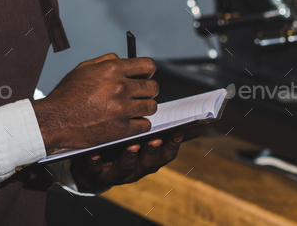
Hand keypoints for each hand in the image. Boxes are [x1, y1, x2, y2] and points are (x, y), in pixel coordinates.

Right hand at [32, 53, 157, 151]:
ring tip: (134, 109)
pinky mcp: (121, 130)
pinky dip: (139, 124)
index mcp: (113, 69)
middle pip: (153, 87)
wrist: (55, 120)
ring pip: (151, 107)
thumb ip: (107, 61)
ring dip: (144, 108)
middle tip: (140, 95)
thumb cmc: (67, 94)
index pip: (148, 65)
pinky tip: (130, 122)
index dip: (148, 72)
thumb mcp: (84, 68)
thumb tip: (124, 60)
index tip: (146, 76)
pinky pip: (144, 125)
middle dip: (148, 91)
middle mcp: (120, 87)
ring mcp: (122, 109)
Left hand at [69, 123, 206, 191]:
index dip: (172, 145)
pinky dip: (96, 162)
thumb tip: (201, 125)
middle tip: (154, 138)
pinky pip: (95, 169)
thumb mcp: (149, 139)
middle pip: (148, 164)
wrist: (95, 160)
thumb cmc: (128, 144)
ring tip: (131, 145)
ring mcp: (117, 171)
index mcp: (150, 158)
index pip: (166, 154)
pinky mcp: (96, 171)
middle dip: (152, 152)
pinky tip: (95, 154)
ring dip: (130, 157)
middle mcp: (136, 168)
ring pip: (125, 168)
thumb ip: (172, 131)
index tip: (176, 131)